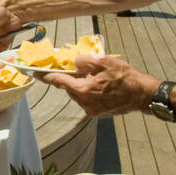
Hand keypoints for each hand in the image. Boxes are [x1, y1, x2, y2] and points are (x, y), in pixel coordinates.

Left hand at [39, 55, 157, 116]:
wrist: (142, 95)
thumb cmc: (125, 77)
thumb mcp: (104, 61)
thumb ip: (84, 61)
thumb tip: (73, 63)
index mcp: (83, 89)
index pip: (59, 81)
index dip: (45, 76)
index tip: (33, 73)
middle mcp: (84, 102)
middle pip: (68, 88)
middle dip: (71, 78)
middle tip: (80, 70)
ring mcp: (90, 109)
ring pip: (77, 94)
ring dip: (82, 85)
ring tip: (98, 78)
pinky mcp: (97, 113)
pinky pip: (86, 100)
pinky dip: (89, 92)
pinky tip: (102, 86)